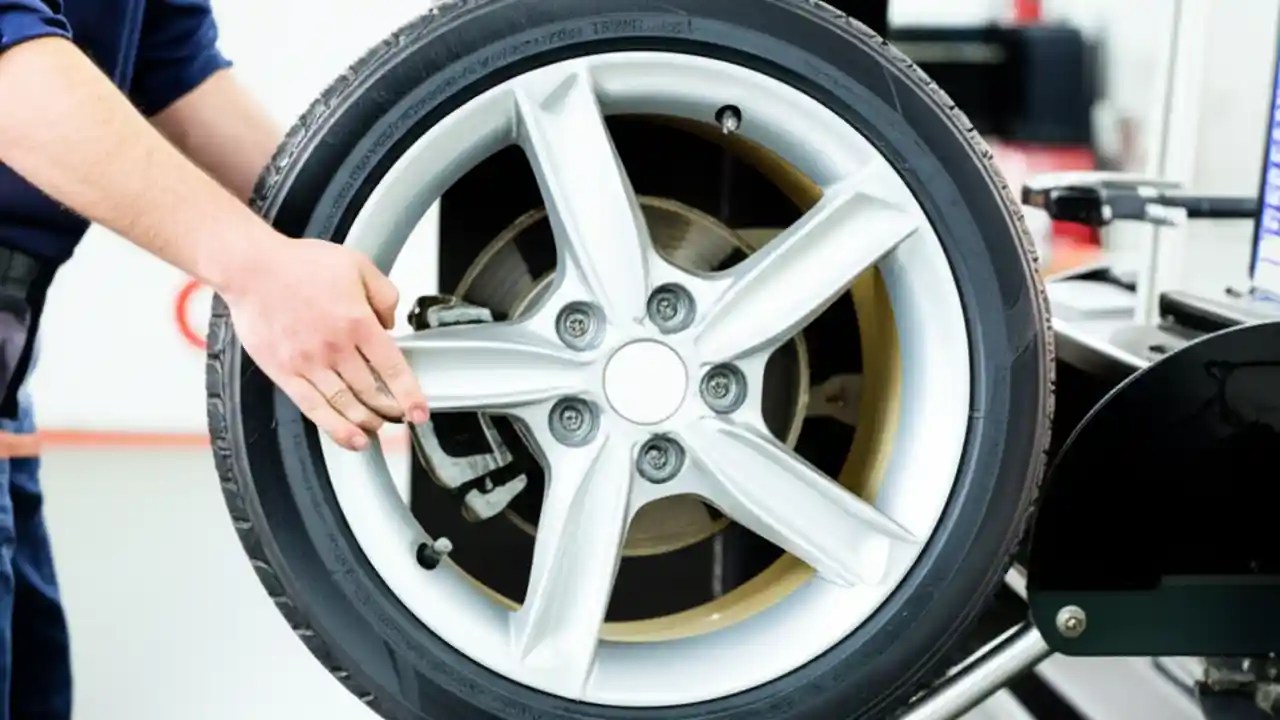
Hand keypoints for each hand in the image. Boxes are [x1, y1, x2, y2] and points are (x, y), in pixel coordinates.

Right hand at [219, 235, 428, 449]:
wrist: (252, 269)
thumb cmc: (299, 264)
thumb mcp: (358, 265)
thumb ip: (384, 294)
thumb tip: (390, 322)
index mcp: (357, 322)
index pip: (392, 367)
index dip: (410, 394)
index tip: (420, 411)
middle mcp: (336, 347)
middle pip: (372, 392)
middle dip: (391, 410)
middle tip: (399, 416)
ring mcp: (309, 363)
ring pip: (346, 405)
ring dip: (367, 422)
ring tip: (379, 428)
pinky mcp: (285, 373)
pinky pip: (314, 409)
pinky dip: (336, 428)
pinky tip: (352, 439)